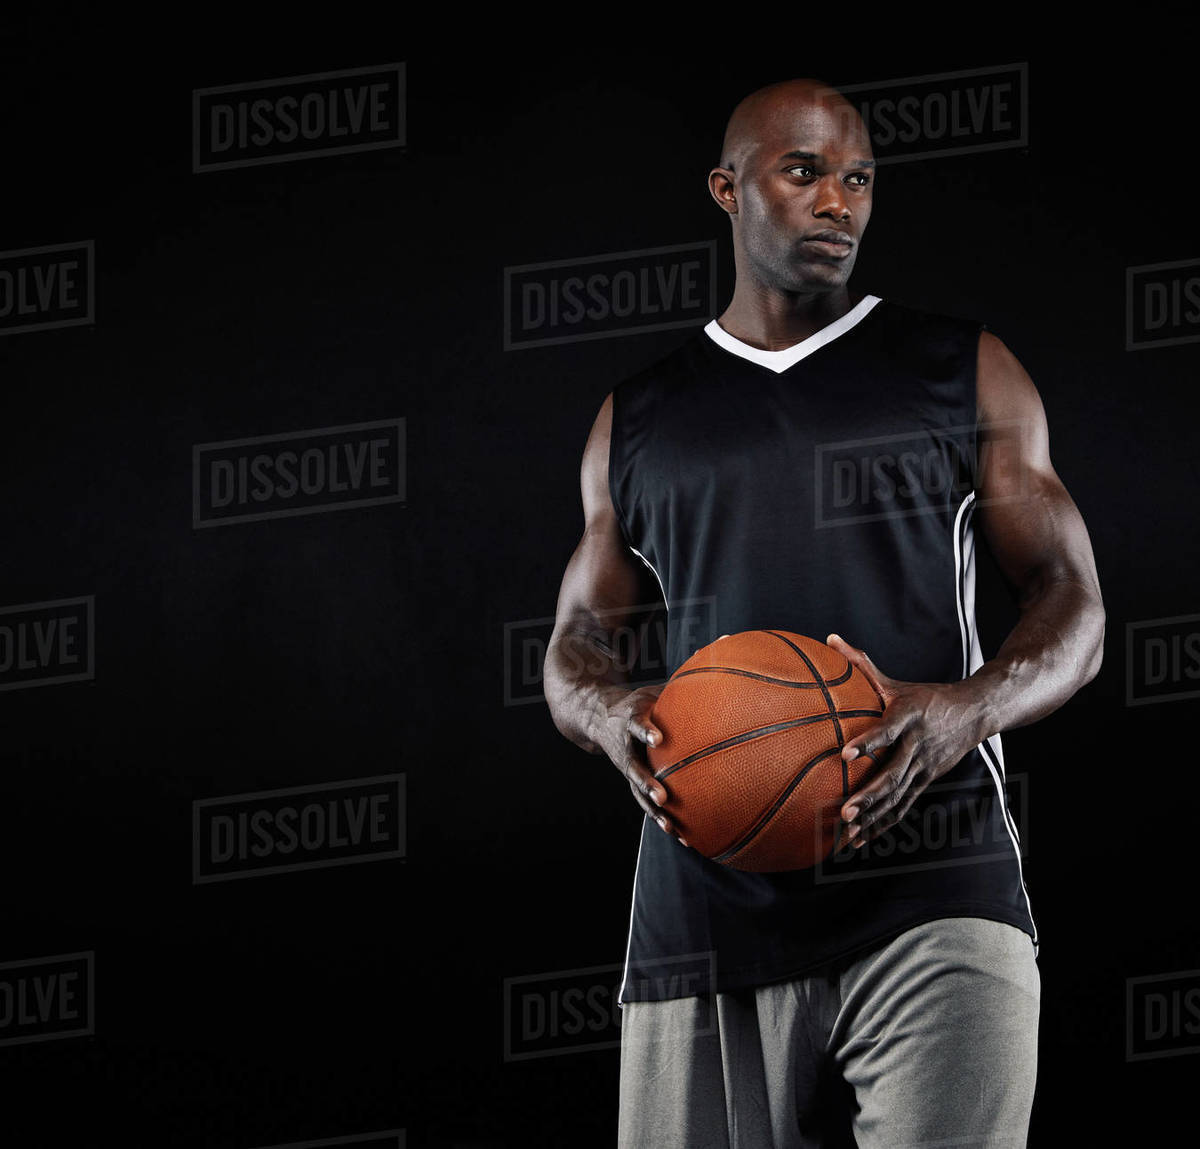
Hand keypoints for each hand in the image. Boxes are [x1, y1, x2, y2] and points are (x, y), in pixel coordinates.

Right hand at [595, 683, 687, 845]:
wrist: (594, 715)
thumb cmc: (636, 701)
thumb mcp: (651, 688)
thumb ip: (682, 679)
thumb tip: (723, 645)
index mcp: (630, 719)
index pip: (637, 724)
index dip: (646, 731)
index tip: (658, 738)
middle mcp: (625, 746)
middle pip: (634, 766)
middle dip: (647, 782)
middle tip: (663, 796)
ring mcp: (626, 765)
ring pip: (637, 790)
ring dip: (652, 808)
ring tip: (669, 827)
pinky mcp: (631, 779)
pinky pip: (645, 801)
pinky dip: (660, 817)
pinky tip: (679, 835)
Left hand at [825, 633, 986, 847]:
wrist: (975, 712)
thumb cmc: (925, 696)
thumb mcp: (895, 681)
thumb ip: (860, 663)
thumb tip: (829, 638)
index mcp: (909, 717)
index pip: (887, 730)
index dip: (869, 742)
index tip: (845, 753)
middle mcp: (917, 745)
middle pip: (893, 774)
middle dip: (868, 795)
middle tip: (844, 811)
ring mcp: (924, 767)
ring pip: (897, 796)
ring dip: (873, 817)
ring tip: (847, 834)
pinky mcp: (926, 780)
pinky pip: (903, 805)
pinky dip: (884, 823)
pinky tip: (863, 839)